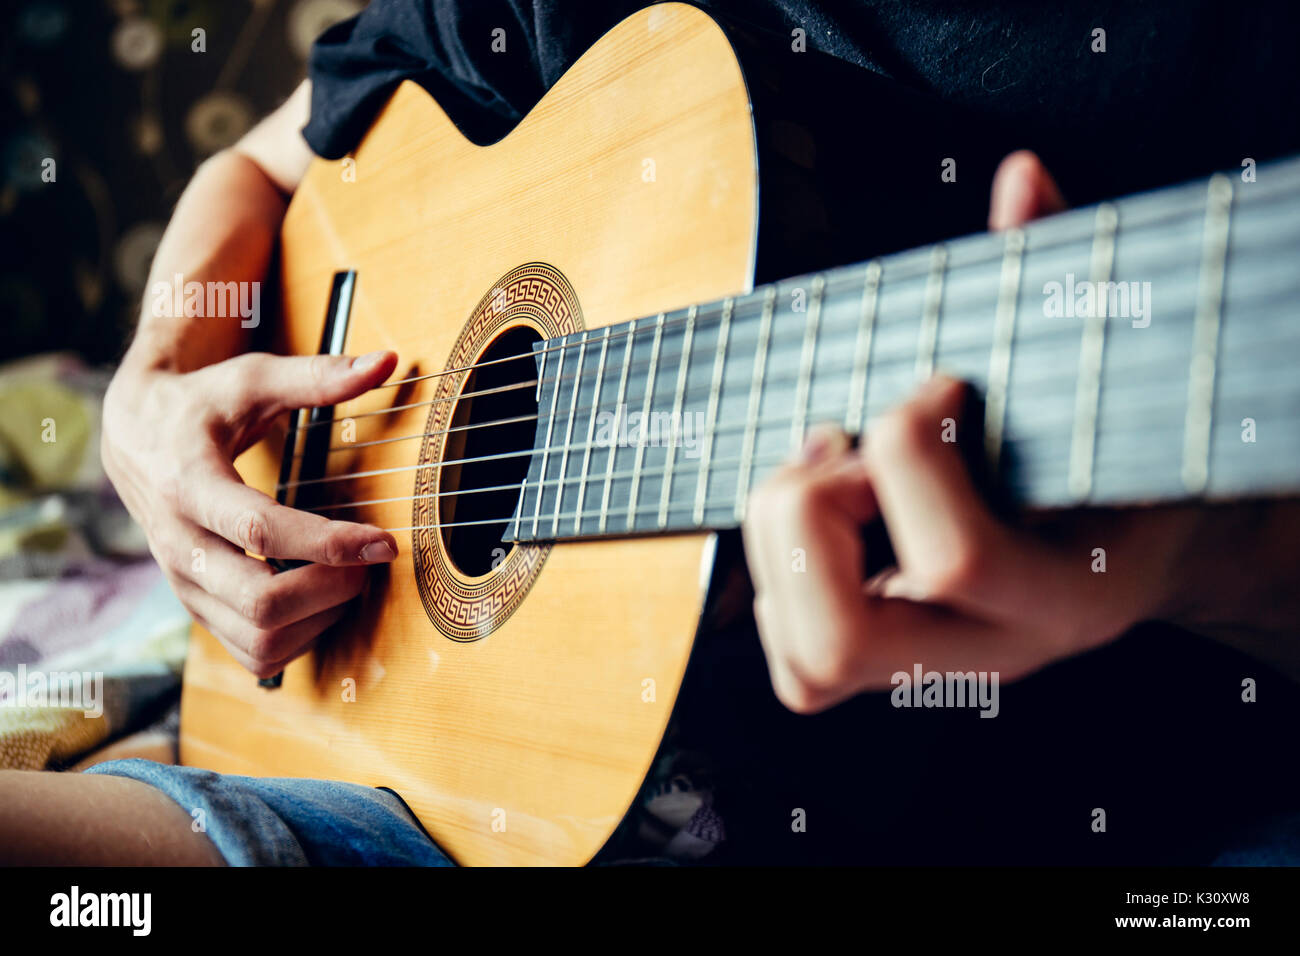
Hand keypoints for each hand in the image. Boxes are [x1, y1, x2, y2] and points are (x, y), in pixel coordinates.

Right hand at [102, 348, 400, 677]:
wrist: (134, 437)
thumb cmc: (202, 405)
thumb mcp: (253, 380)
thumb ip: (320, 376)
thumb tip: (387, 362)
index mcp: (189, 486)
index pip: (261, 531)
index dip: (329, 542)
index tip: (383, 541)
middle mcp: (179, 546)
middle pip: (260, 600)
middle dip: (332, 587)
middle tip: (369, 558)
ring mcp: (185, 585)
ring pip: (259, 637)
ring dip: (321, 617)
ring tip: (350, 576)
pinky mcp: (197, 608)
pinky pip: (253, 653)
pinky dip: (300, 638)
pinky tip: (322, 599)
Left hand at [742, 151, 1203, 713]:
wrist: (1142, 550)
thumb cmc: (1122, 453)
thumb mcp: (1108, 374)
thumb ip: (1056, 280)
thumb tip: (1020, 180)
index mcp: (1065, 590)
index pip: (957, 558)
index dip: (914, 447)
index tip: (939, 379)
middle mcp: (992, 651)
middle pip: (839, 638)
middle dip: (806, 517)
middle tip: (839, 443)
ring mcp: (935, 668)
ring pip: (806, 664)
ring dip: (776, 546)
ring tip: (825, 464)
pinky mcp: (890, 667)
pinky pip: (799, 667)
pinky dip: (780, 583)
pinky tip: (827, 507)